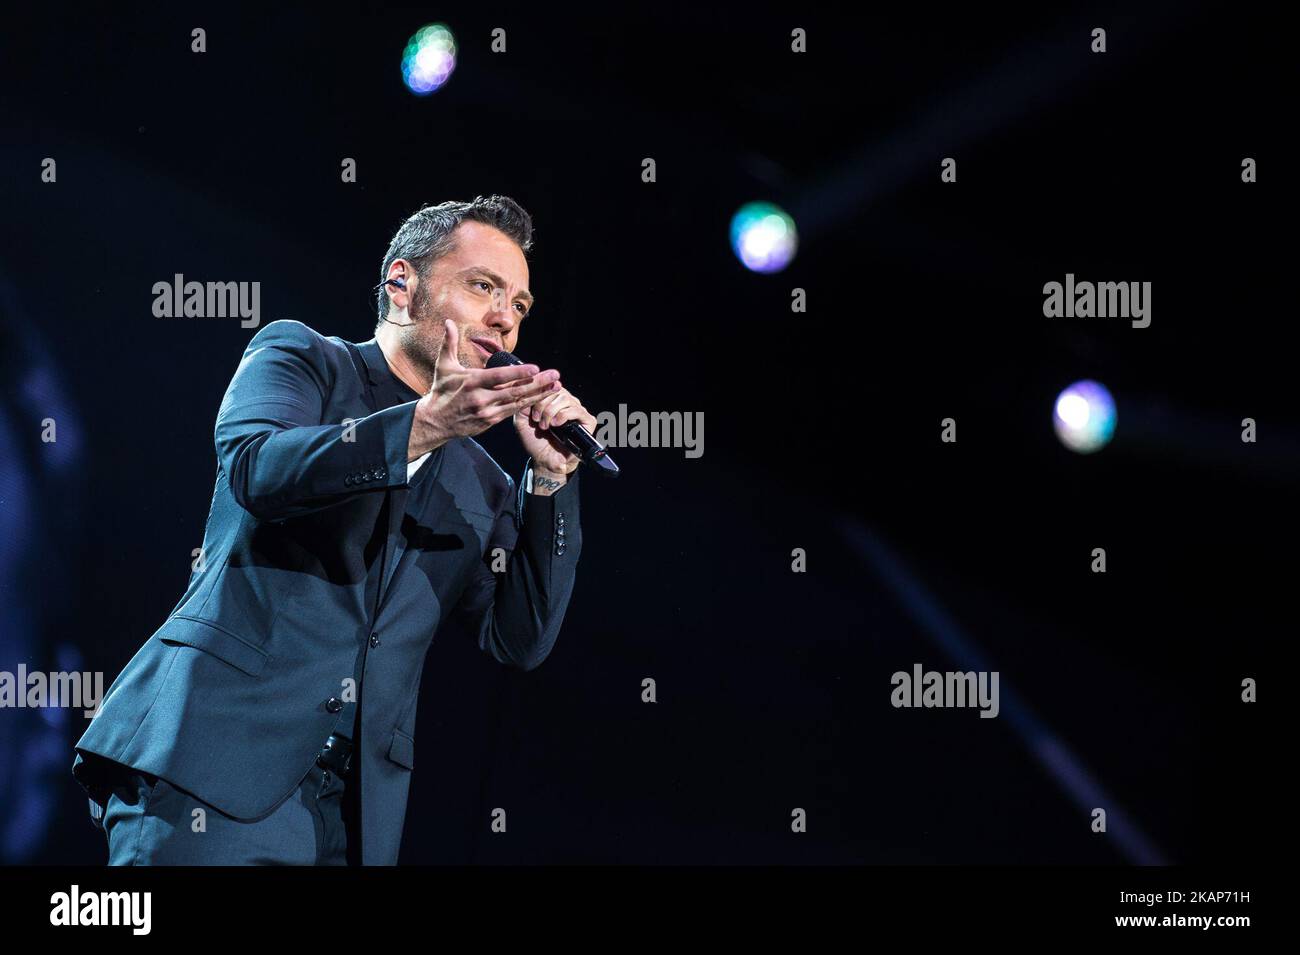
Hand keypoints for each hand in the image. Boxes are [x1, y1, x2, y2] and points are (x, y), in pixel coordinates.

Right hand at [408, 320, 561, 459]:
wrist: (436, 421)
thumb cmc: (441, 391)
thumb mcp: (443, 366)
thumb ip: (448, 343)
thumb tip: (448, 322)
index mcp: (472, 382)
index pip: (500, 377)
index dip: (519, 373)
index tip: (536, 368)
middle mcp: (482, 398)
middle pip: (515, 390)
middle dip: (538, 383)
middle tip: (555, 375)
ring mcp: (488, 411)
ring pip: (518, 402)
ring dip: (539, 394)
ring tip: (556, 387)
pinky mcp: (491, 421)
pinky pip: (514, 411)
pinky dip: (529, 404)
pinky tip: (542, 398)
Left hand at [512, 380, 597, 475]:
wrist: (544, 460)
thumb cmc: (535, 441)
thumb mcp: (522, 419)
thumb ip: (523, 402)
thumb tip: (529, 388)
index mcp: (553, 399)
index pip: (548, 384)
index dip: (538, 393)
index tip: (531, 410)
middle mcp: (567, 402)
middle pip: (556, 389)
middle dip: (542, 404)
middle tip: (537, 420)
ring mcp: (578, 410)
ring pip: (566, 398)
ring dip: (551, 411)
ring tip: (545, 425)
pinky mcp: (587, 420)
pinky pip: (576, 410)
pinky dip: (563, 416)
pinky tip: (556, 425)